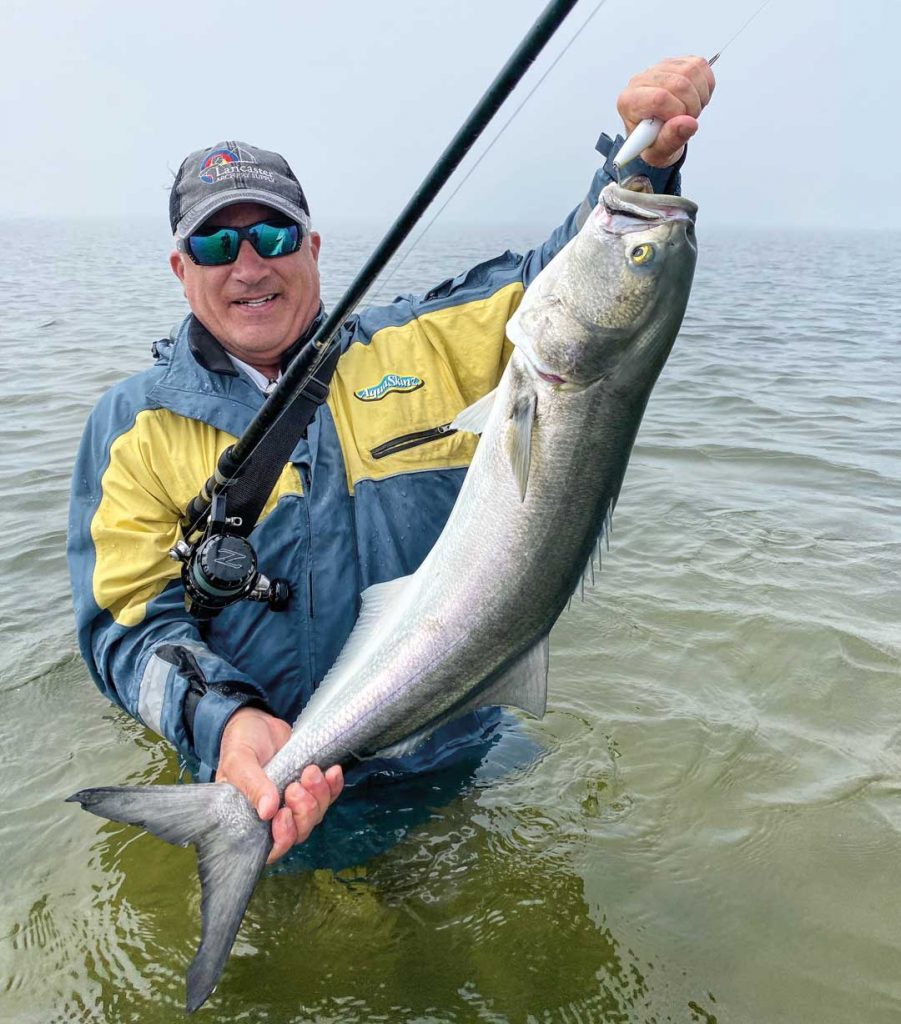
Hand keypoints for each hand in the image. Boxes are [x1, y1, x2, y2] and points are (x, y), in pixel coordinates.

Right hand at [216, 706, 343, 862]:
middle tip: (295, 785)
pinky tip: (332, 771)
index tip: (284, 814)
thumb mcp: (239, 762)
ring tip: (310, 771)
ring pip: (316, 815)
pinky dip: (334, 786)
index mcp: (249, 817)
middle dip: (304, 810)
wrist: (258, 721)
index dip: (282, 838)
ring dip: (318, 795)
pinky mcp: (311, 788)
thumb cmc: (240, 743)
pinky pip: (329, 795)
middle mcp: (273, 816)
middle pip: (299, 832)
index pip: (270, 846)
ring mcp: (294, 802)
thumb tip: (267, 811)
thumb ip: (252, 786)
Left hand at [617, 56, 715, 167]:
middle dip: (691, 106)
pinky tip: (694, 99)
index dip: (676, 112)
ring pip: (691, 71)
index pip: (659, 97)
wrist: (656, 134)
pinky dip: (705, 85)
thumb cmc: (652, 142)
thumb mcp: (658, 152)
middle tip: (686, 121)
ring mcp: (658, 68)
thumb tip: (688, 123)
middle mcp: (640, 81)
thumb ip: (670, 140)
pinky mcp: (676, 62)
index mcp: (629, 102)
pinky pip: (699, 65)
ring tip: (689, 111)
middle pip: (679, 83)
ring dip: (699, 96)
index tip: (676, 124)